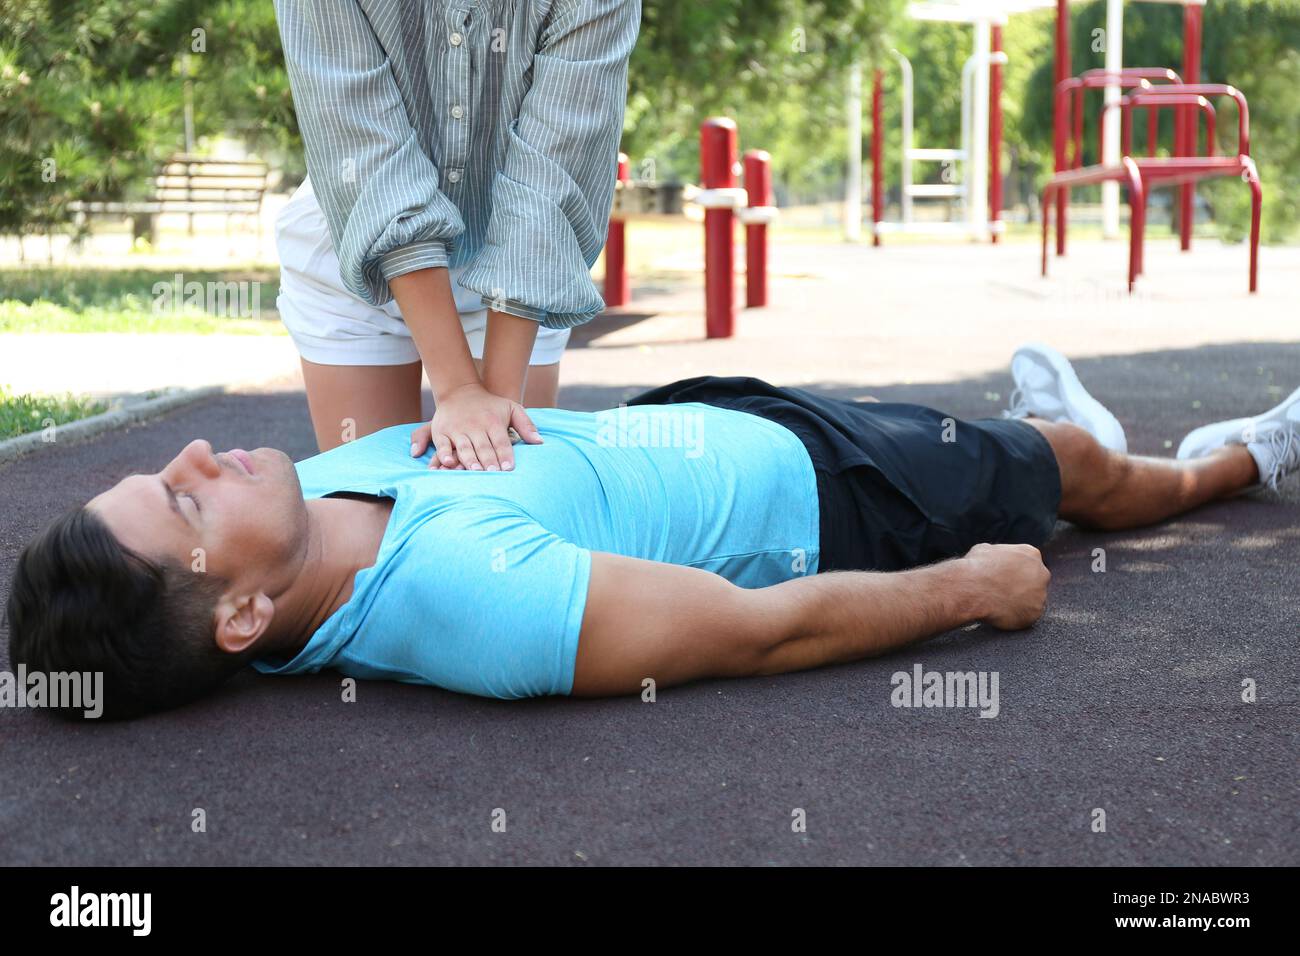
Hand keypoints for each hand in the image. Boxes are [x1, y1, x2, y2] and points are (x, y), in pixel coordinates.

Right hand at [409, 382, 541, 470]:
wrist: (460, 391)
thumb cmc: (491, 405)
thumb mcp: (512, 408)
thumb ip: (526, 425)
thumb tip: (540, 442)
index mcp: (493, 422)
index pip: (501, 441)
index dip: (505, 455)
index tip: (509, 469)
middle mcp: (475, 426)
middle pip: (483, 446)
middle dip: (489, 460)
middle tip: (494, 474)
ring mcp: (457, 429)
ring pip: (464, 447)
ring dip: (470, 460)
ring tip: (476, 472)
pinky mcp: (441, 431)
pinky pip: (442, 444)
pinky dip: (444, 453)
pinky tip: (448, 463)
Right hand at [962, 543, 1050, 629]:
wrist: (972, 588)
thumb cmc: (976, 568)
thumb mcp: (985, 550)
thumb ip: (998, 555)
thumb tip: (993, 558)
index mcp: (1031, 554)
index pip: (1029, 564)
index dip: (1016, 572)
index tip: (1005, 578)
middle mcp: (1041, 573)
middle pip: (1035, 582)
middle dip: (1021, 587)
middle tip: (1003, 592)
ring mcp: (1041, 594)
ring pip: (1032, 600)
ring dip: (1018, 602)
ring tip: (998, 603)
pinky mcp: (1035, 613)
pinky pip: (1026, 616)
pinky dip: (1015, 616)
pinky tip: (1001, 613)